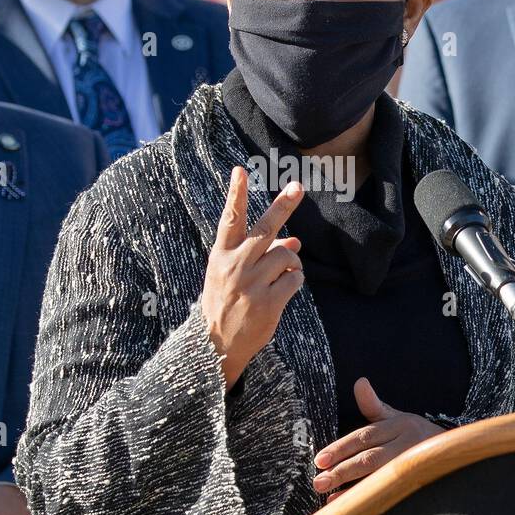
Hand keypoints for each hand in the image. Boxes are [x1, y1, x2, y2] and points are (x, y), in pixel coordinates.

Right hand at [201, 166, 305, 387]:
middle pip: (266, 229)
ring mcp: (252, 284)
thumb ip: (259, 255)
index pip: (230, 219)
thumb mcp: (231, 274)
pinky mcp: (269, 302)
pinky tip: (283, 290)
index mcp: (221, 255)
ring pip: (287, 255)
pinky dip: (295, 281)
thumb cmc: (225, 302)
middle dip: (283, 205)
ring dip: (291, 262)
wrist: (216, 343)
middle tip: (298, 186)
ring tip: (281, 275)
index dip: (236, 194)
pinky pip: (295, 279)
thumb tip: (294, 241)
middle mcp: (236, 265)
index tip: (239, 171)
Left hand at [312, 378, 444, 502]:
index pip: (364, 436)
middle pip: (370, 458)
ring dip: (354, 490)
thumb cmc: (415, 433)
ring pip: (381, 477)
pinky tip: (354, 506)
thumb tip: (359, 382)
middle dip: (342, 471)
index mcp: (400, 424)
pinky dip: (371, 498)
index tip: (319, 460)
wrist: (457, 450)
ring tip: (328, 497)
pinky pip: (392, 491)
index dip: (341, 448)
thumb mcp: (397, 416)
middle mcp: (408, 444)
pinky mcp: (421, 481)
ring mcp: (415, 464)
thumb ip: (373, 404)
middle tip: (318, 482)